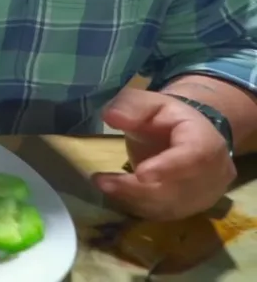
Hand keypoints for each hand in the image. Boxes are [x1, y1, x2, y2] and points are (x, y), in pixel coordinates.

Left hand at [92, 88, 234, 219]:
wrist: (186, 136)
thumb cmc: (165, 118)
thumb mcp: (148, 102)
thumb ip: (130, 105)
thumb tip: (111, 117)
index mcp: (207, 141)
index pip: (195, 157)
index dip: (169, 167)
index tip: (139, 173)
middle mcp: (215, 173)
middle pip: (179, 188)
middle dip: (137, 188)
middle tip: (102, 181)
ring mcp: (206, 195)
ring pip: (170, 206)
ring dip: (133, 199)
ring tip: (104, 185)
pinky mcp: (192, 209)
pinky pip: (164, 214)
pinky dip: (137, 207)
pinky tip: (116, 194)